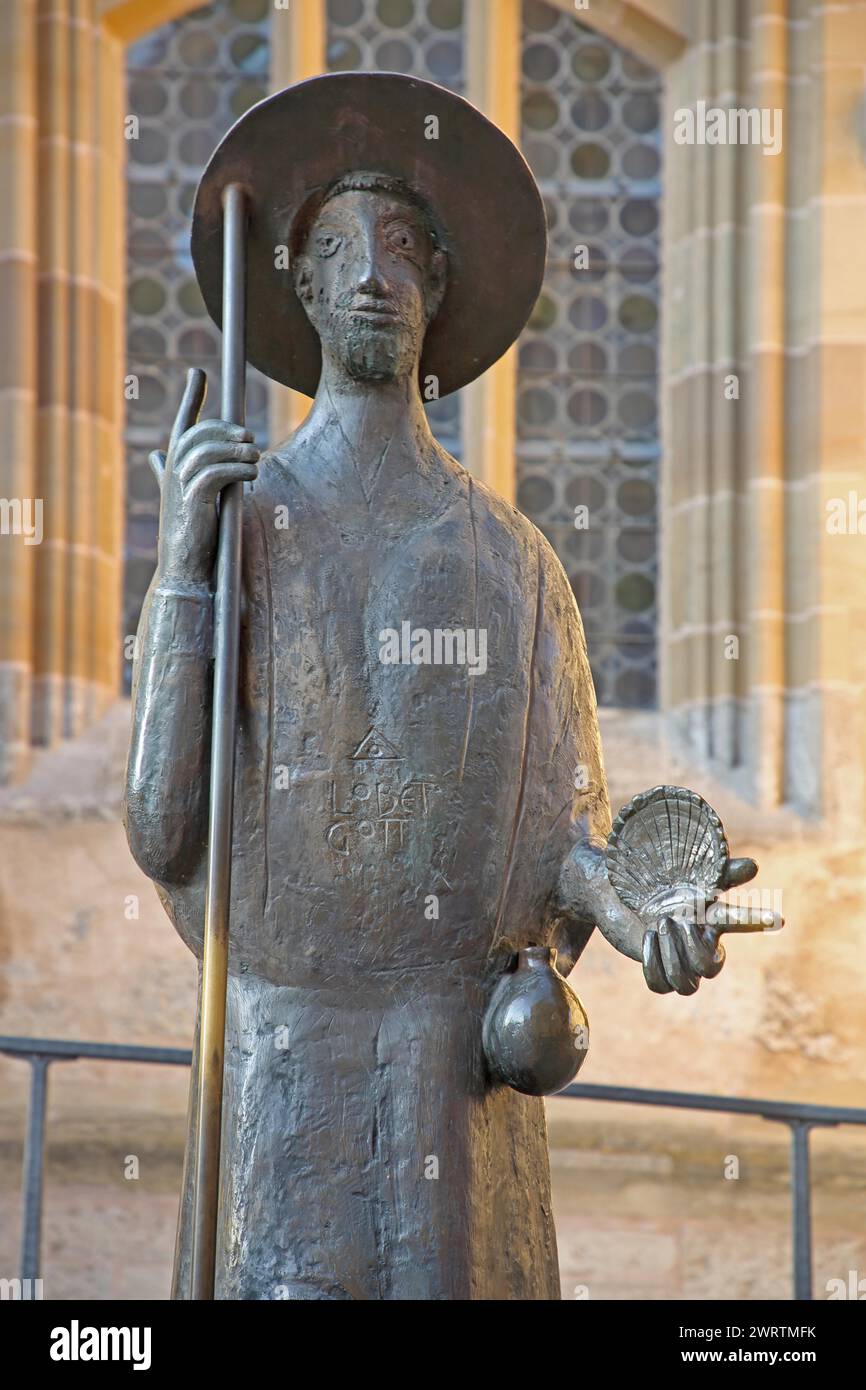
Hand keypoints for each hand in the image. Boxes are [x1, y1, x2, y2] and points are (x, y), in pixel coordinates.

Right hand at [151, 367, 258, 586]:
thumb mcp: (184, 498)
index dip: (191, 396)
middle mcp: (173, 472)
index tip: (198, 372)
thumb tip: (158, 456)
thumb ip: (173, 474)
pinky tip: (252, 475)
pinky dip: (237, 470)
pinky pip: (216, 474)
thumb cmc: (191, 534)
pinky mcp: (193, 502)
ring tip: (256, 457)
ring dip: (237, 451)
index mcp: (174, 468)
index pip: (182, 424)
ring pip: (208, 451)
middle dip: (226, 429)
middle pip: (199, 433)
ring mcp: (181, 486)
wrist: (183, 569)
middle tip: (250, 436)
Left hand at [640, 858, 778, 994]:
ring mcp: (683, 967)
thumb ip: (720, 872)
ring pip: (685, 984)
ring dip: (669, 955)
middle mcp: (703, 950)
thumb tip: (753, 866)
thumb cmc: (670, 893)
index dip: (757, 921)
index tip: (779, 918)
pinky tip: (648, 938)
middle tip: (671, 919)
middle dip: (690, 947)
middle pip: (710, 969)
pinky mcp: (660, 977)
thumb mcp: (691, 878)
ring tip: (655, 927)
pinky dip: (652, 964)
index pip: (740, 923)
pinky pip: (659, 986)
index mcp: (714, 922)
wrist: (636, 908)